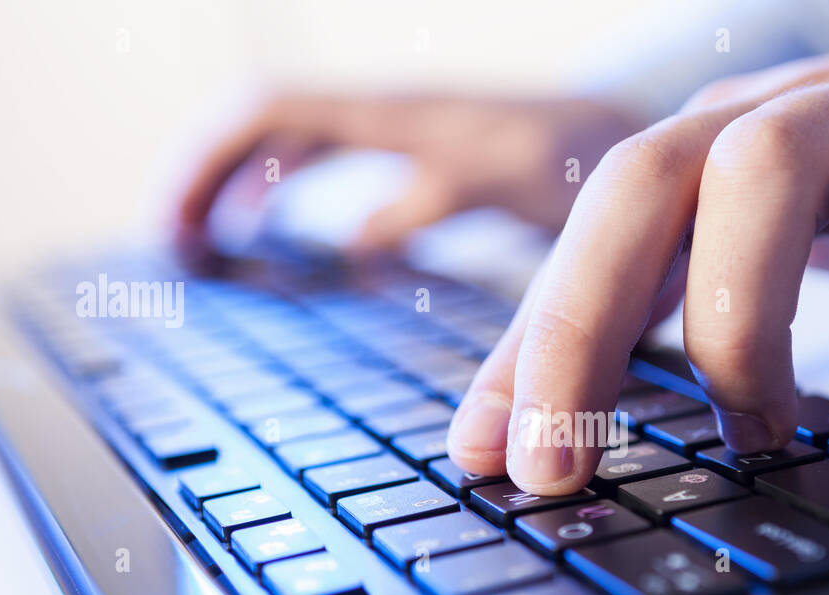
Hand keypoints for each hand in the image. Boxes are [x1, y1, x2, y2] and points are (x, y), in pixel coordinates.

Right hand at [174, 93, 643, 251]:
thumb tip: (343, 239)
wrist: (653, 136)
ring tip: (212, 246)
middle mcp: (398, 119)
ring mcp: (415, 139)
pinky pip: (349, 171)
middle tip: (175, 245)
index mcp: (403, 118)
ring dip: (250, 188)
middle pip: (270, 126)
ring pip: (303, 147)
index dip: (210, 161)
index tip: (177, 229)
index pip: (272, 113)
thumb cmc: (590, 154)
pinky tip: (313, 247)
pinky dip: (311, 203)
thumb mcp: (508, 183)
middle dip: (211, 177)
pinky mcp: (438, 165)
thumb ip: (428, 206)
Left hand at [446, 14, 828, 493]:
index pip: (584, 242)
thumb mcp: (772, 254)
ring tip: (758, 425)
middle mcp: (761, 121)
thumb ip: (678, 319)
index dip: (524, 348)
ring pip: (757, 172)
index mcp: (704, 158)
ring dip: (741, 321)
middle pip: (636, 186)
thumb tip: (578, 424)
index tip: (482, 457)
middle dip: (578, 332)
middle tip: (558, 463)